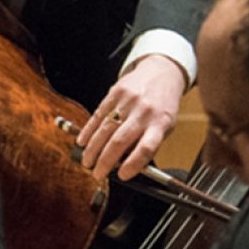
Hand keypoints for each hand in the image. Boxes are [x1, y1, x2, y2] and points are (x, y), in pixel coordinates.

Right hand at [79, 54, 187, 179]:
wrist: (162, 72)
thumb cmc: (162, 106)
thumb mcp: (165, 127)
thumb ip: (147, 144)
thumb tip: (124, 166)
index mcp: (160, 124)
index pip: (146, 148)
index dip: (133, 164)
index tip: (122, 176)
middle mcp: (144, 112)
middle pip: (120, 141)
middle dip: (105, 161)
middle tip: (97, 174)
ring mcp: (129, 101)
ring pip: (105, 129)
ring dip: (93, 149)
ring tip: (87, 162)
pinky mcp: (115, 93)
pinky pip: (98, 115)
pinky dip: (88, 131)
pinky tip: (82, 142)